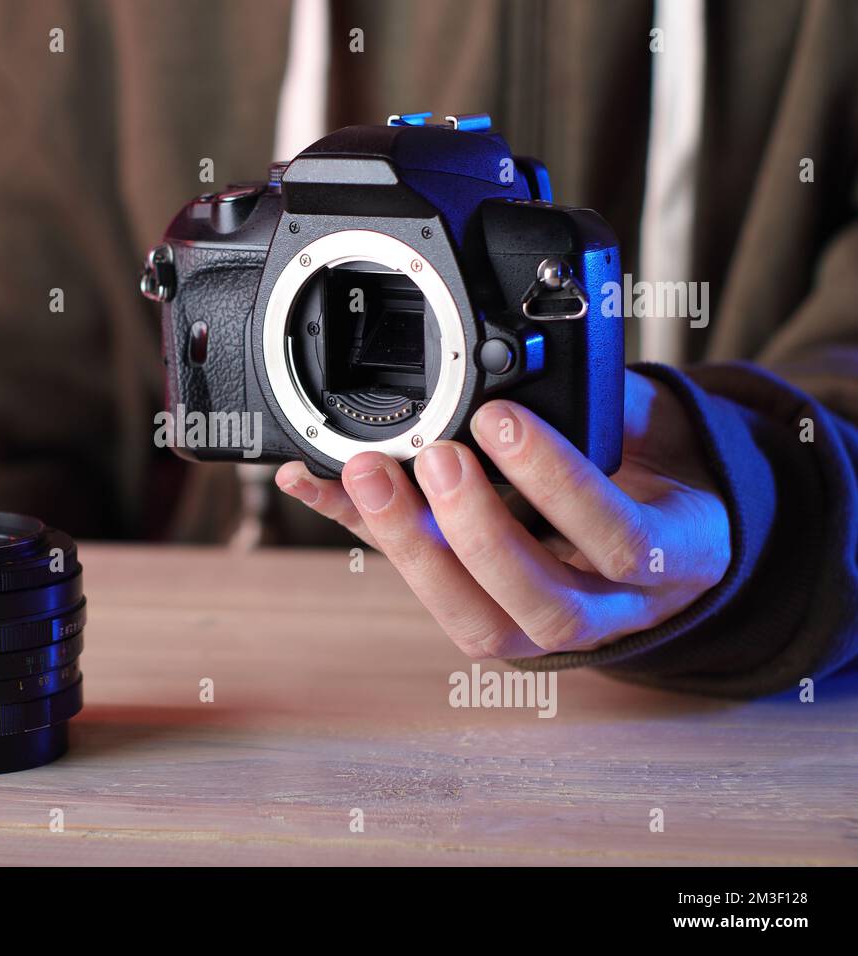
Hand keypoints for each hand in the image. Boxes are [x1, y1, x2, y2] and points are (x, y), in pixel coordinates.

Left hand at [275, 370, 731, 657]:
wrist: (669, 529)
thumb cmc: (653, 473)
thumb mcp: (651, 428)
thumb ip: (599, 405)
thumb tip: (525, 360)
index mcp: (673, 557)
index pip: (621, 539)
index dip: (555, 483)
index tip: (499, 417)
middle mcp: (614, 612)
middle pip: (543, 604)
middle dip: (474, 529)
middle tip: (431, 456)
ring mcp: (548, 630)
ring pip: (480, 626)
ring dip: (415, 550)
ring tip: (369, 476)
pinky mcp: (492, 623)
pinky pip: (428, 595)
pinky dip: (370, 539)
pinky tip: (320, 487)